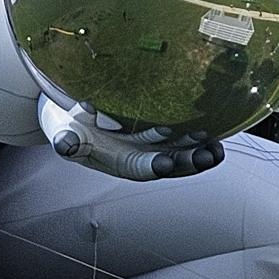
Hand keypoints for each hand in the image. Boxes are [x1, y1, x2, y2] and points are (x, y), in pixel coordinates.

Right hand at [37, 98, 223, 181]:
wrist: (71, 111)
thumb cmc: (67, 124)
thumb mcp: (62, 130)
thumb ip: (66, 140)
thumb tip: (65, 144)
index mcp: (119, 161)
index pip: (139, 168)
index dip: (153, 166)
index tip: (164, 162)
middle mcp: (139, 155)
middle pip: (168, 164)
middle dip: (188, 161)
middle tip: (206, 155)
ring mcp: (151, 143)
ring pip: (180, 151)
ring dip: (199, 150)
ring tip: (216, 146)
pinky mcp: (159, 127)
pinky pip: (183, 134)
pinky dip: (199, 134)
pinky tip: (216, 127)